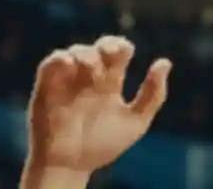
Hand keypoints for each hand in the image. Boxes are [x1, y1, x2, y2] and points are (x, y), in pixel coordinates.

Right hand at [21, 36, 171, 188]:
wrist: (72, 167)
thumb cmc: (102, 146)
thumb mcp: (136, 122)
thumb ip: (153, 95)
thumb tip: (165, 61)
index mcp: (110, 83)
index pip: (118, 51)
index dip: (122, 45)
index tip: (125, 53)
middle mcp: (89, 79)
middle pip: (98, 47)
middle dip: (107, 44)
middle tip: (112, 55)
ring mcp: (68, 82)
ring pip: (75, 51)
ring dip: (87, 56)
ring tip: (94, 77)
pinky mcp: (46, 89)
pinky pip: (50, 63)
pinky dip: (60, 58)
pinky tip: (70, 65)